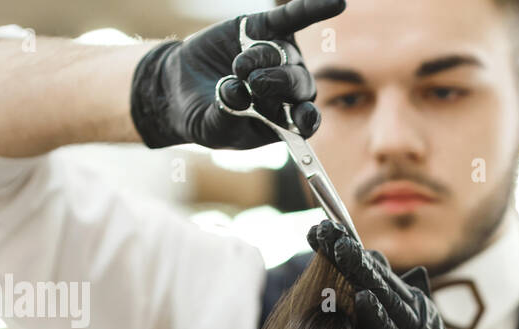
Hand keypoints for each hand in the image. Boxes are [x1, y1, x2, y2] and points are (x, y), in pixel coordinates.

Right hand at [129, 0, 344, 148]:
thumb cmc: (204, 116)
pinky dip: (311, 9)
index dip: (307, 118)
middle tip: (255, 84)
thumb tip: (236, 94)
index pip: (305, 120)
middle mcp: (288, 90)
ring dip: (262, 59)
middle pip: (299, 84)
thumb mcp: (210, 126)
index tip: (302, 117)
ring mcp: (279, 58)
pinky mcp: (267, 28)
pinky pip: (294, 18)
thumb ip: (225, 117)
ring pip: (285, 55)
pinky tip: (336, 3)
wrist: (182, 88)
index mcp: (282, 120)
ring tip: (238, 68)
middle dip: (280, 83)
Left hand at [307, 220, 477, 328]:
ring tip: (341, 250)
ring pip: (386, 297)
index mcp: (406, 299)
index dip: (345, 248)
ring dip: (362, 272)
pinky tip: (364, 299)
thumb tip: (373, 256)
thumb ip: (386, 290)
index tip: (318, 229)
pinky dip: (380, 317)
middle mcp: (412, 310)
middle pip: (376, 276)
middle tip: (325, 231)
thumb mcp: (402, 319)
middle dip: (348, 252)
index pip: (372, 267)